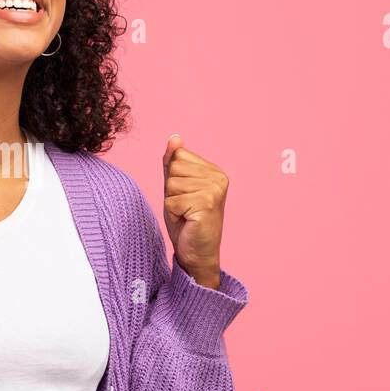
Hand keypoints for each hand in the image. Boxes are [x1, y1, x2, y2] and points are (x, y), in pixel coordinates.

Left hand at [162, 134, 228, 289]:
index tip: (185, 196)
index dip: (173, 179)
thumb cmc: (186, 221)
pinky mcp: (206, 203)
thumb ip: (173, 162)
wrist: (198, 253)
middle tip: (184, 208)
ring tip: (186, 214)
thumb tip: (174, 137)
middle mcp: (218, 177)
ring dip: (172, 202)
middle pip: (173, 168)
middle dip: (171, 191)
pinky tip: (187, 221)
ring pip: (171, 184)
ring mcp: (214, 190)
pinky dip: (173, 213)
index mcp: (214, 171)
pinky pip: (171, 200)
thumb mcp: (176, 187)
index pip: (177, 157)